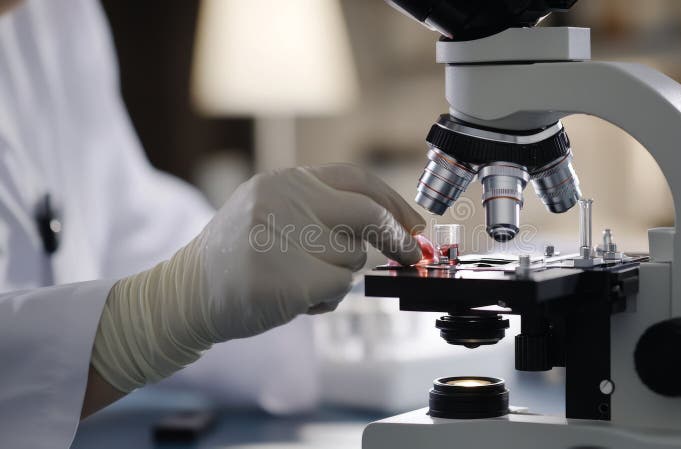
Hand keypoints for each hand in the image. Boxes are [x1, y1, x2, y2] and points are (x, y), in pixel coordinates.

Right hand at [90, 164, 424, 392]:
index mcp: (285, 181)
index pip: (356, 178)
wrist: (185, 294)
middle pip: (367, 214)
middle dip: (397, 238)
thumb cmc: (237, 257)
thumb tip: (390, 225)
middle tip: (410, 255)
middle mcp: (284, 201)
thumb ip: (322, 211)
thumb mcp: (272, 212)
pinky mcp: (285, 279)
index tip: (413, 222)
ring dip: (340, 275)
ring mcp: (282, 238)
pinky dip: (326, 299)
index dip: (393, 200)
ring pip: (352, 257)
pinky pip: (337, 288)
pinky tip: (295, 299)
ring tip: (303, 281)